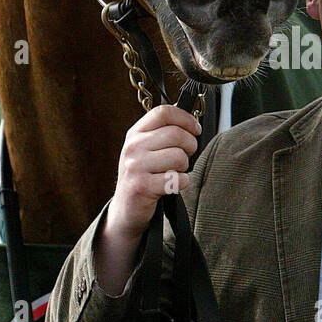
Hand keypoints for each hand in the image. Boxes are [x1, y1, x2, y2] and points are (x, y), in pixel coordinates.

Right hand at [109, 104, 201, 241]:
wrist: (126, 209)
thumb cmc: (143, 176)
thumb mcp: (145, 150)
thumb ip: (163, 134)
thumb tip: (192, 123)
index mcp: (135, 133)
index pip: (163, 112)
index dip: (186, 119)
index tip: (195, 129)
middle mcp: (133, 147)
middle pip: (176, 133)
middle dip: (190, 146)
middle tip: (187, 155)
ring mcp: (135, 166)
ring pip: (178, 156)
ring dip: (184, 166)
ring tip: (175, 172)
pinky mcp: (142, 187)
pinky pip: (177, 178)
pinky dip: (181, 183)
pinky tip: (172, 185)